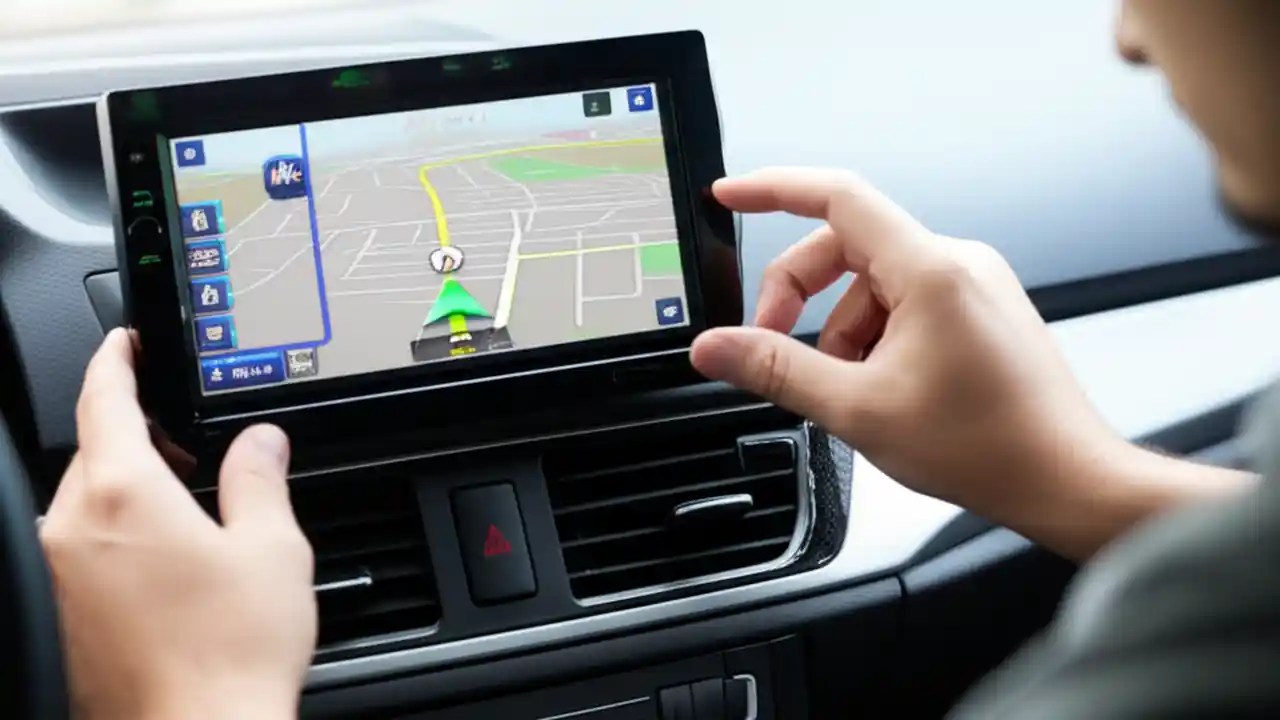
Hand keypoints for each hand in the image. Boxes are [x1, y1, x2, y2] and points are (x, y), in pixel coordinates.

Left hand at [41, 328, 316, 719]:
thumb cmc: (229, 653)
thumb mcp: (271, 547)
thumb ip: (260, 479)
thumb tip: (260, 442)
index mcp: (121, 494)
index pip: (102, 398)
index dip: (116, 360)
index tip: (127, 343)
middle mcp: (75, 527)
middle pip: (94, 448)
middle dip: (138, 431)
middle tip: (192, 439)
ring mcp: (63, 573)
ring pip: (89, 498)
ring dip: (132, 483)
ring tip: (194, 503)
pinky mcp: (68, 612)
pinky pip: (86, 543)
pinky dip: (123, 528)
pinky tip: (176, 557)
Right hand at [691, 168, 1196, 558]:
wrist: (1067, 481)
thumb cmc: (990, 446)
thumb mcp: (859, 410)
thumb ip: (778, 371)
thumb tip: (718, 347)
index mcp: (931, 270)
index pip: (838, 197)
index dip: (774, 189)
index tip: (729, 195)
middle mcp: (957, 263)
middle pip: (845, 247)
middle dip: (798, 296)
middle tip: (773, 349)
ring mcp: (972, 286)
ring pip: (872, 285)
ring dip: (840, 331)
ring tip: (849, 392)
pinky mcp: (979, 311)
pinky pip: (904, 304)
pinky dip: (874, 339)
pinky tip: (880, 389)